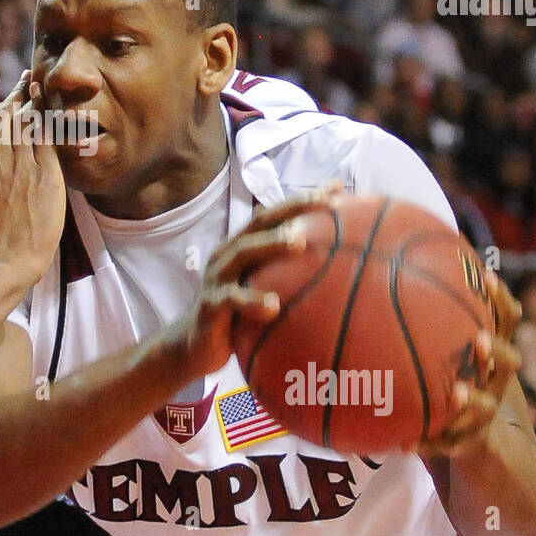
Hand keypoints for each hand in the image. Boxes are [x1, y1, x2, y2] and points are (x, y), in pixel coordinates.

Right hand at [0, 71, 65, 288]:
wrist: (5, 262)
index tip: (10, 98)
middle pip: (6, 114)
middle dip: (18, 95)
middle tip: (30, 82)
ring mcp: (19, 165)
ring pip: (26, 119)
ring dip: (35, 100)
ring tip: (43, 88)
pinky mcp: (43, 174)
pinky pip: (48, 135)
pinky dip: (51, 116)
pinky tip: (58, 106)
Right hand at [178, 183, 343, 381]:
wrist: (191, 347)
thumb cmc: (237, 317)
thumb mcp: (262, 291)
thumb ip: (290, 278)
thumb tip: (344, 275)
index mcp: (243, 246)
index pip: (276, 215)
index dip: (304, 199)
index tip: (338, 188)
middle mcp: (228, 254)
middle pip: (260, 222)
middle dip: (292, 209)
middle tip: (325, 204)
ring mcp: (217, 278)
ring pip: (243, 253)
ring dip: (271, 244)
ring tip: (299, 241)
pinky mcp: (209, 307)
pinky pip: (230, 300)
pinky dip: (250, 301)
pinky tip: (272, 307)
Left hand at [414, 267, 521, 458]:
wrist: (491, 460)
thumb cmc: (461, 398)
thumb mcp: (454, 362)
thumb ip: (433, 331)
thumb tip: (391, 285)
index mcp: (490, 362)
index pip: (505, 327)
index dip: (500, 303)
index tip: (487, 276)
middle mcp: (495, 387)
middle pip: (507, 366)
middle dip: (496, 352)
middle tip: (481, 340)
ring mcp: (486, 418)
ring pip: (485, 408)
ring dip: (471, 400)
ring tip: (457, 393)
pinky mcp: (472, 447)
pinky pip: (450, 447)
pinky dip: (427, 446)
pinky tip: (404, 447)